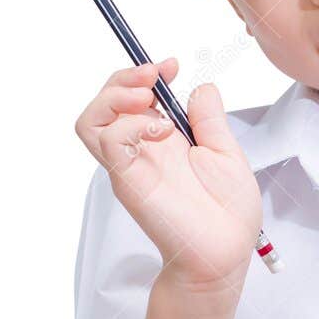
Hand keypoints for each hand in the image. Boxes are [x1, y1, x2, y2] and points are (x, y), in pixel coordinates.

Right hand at [75, 58, 262, 289]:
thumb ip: (209, 119)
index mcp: (163, 140)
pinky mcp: (129, 180)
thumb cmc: (228, 212)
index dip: (143, 73)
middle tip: (154, 77)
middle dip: (122, 77)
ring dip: (114, 97)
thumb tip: (201, 86)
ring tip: (149, 102)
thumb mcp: (226, 152)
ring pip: (90, 120)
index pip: (131, 97)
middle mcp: (140, 150)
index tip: (172, 66)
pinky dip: (128, 123)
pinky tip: (160, 131)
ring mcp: (131, 165)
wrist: (224, 252)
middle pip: (102, 103)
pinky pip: (107, 142)